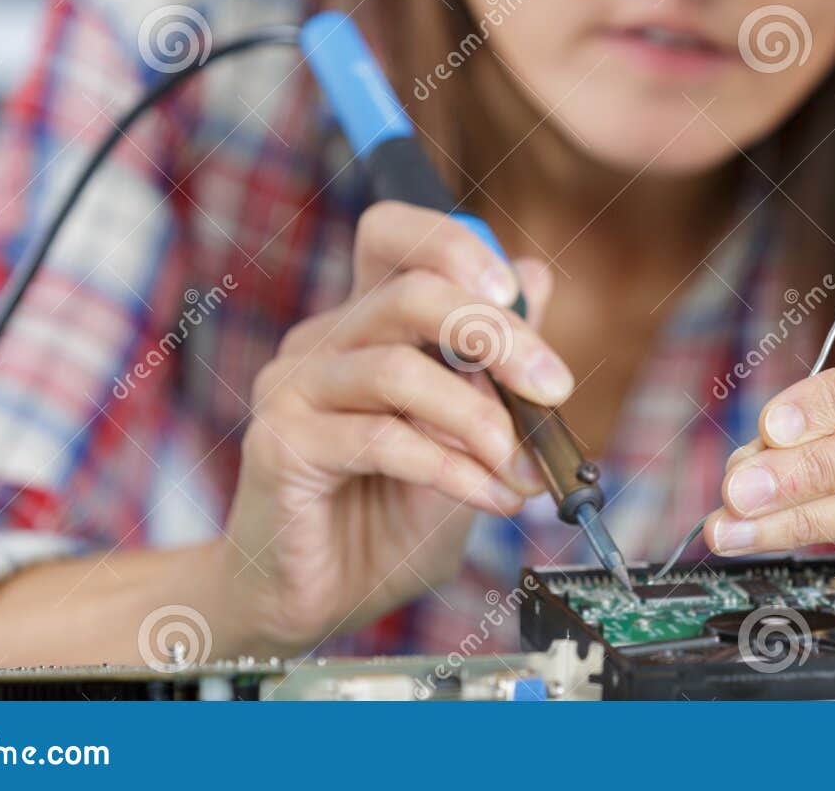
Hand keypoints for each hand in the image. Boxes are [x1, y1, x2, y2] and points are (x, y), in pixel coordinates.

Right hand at [216, 201, 572, 651]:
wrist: (323, 600)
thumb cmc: (391, 516)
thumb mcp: (470, 436)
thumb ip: (494, 363)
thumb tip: (538, 279)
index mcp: (367, 322)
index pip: (394, 234)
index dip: (456, 245)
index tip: (514, 291)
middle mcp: (325, 340)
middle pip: (412, 292)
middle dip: (498, 337)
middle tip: (554, 389)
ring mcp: (295, 387)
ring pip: (400, 369)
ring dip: (480, 421)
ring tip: (520, 470)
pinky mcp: (280, 443)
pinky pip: (380, 439)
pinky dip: (451, 469)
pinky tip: (488, 498)